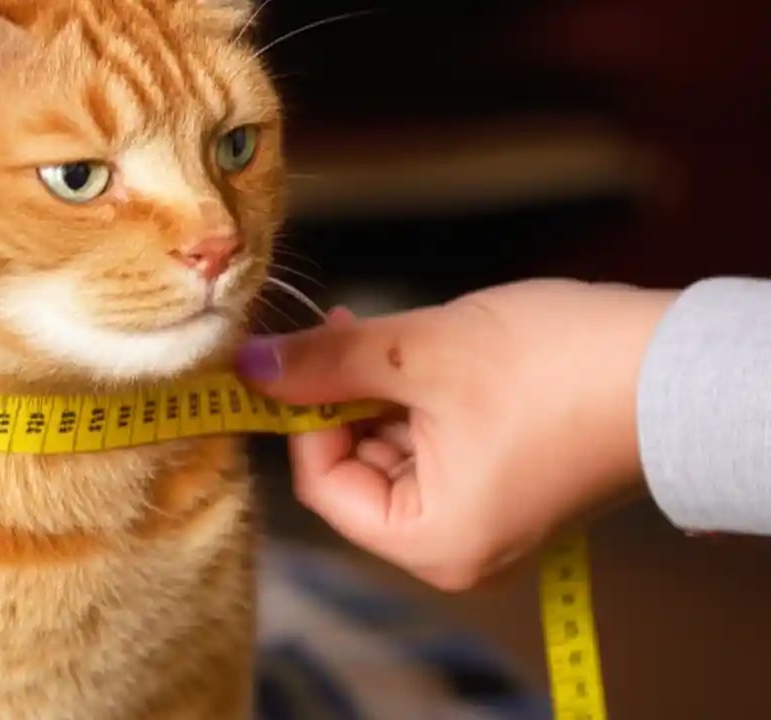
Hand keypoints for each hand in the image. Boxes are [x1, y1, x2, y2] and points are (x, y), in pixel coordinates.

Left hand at [237, 280, 677, 590]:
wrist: (677, 364)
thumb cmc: (556, 368)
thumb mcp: (421, 354)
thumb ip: (326, 363)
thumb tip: (249, 364)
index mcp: (432, 542)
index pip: (322, 485)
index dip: (303, 417)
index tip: (298, 357)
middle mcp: (454, 546)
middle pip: (355, 468)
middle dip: (346, 398)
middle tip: (352, 332)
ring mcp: (481, 516)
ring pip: (391, 449)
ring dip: (383, 391)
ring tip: (410, 339)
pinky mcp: (503, 483)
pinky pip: (433, 444)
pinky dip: (420, 399)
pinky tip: (435, 354)